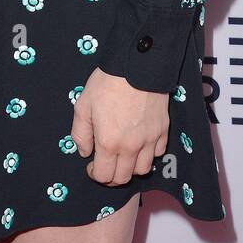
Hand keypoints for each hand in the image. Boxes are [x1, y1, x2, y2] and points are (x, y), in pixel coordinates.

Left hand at [71, 66, 169, 185]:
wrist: (137, 65)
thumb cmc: (106, 83)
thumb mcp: (82, 105)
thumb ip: (80, 133)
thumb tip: (84, 151)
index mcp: (109, 142)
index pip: (104, 176)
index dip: (95, 175)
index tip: (91, 166)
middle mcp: (131, 147)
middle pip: (123, 178)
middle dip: (111, 176)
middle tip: (105, 165)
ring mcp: (149, 140)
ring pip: (142, 170)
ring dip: (130, 168)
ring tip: (122, 155)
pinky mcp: (162, 130)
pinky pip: (157, 153)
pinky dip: (148, 154)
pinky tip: (139, 143)